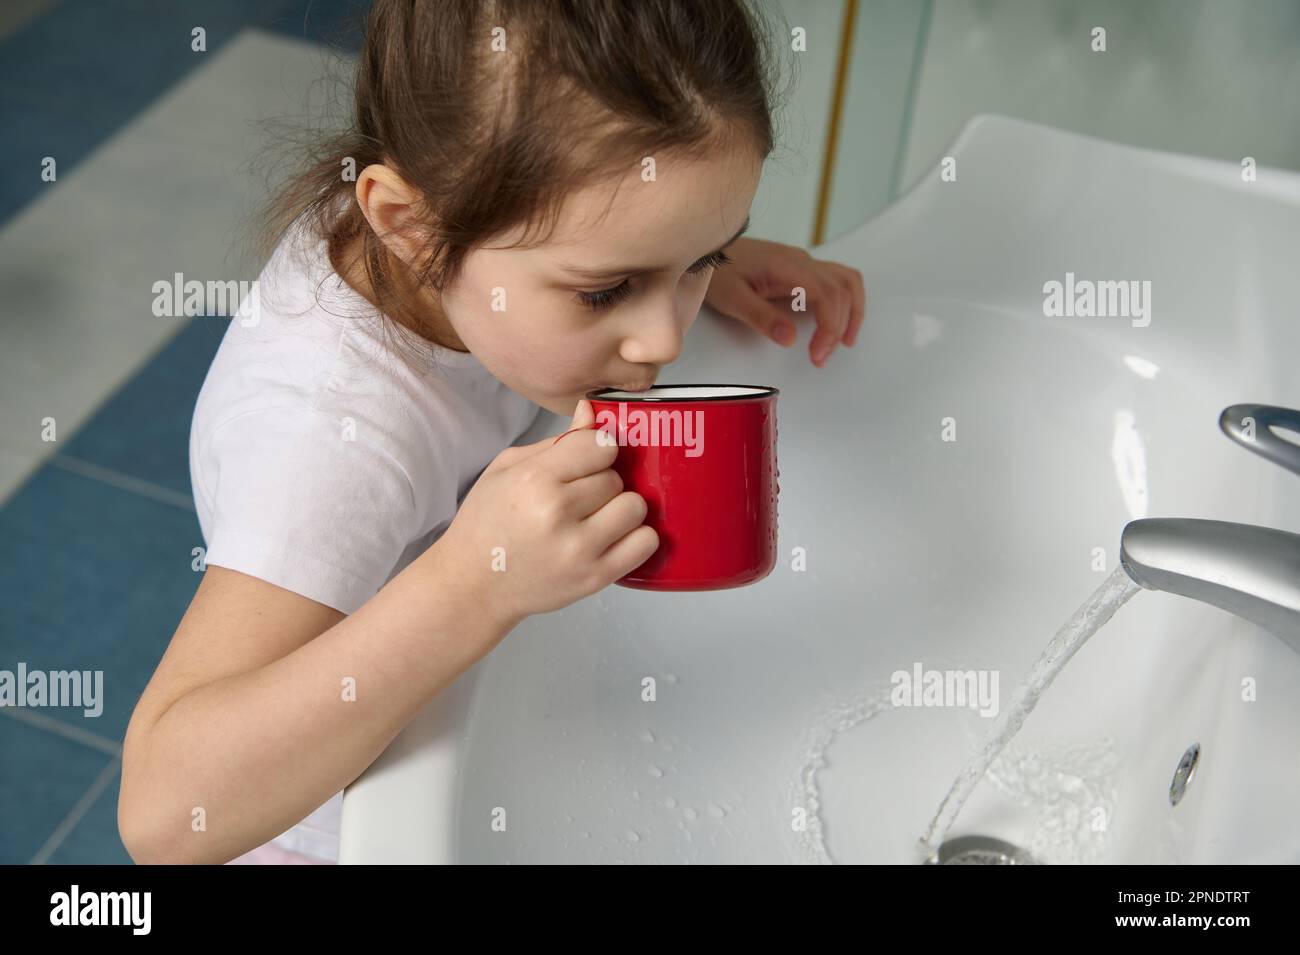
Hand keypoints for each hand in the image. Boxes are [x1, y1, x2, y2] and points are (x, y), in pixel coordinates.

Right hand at [437, 399, 658, 624]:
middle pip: (615, 477)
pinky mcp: (595, 578)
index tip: (582, 463)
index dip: (594, 451)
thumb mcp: (508, 469)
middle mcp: (558, 513)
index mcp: (534, 479)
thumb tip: (593, 410)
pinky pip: (646, 543)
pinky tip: (612, 537)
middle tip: (576, 499)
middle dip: (600, 483)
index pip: (601, 444)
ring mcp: (579, 549)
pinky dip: (636, 537)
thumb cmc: (487, 522)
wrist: (473, 584)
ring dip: (619, 509)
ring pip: (635, 507)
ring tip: (595, 518)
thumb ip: (556, 441)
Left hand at [703, 236, 864, 366]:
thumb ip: (761, 317)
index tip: (817, 354)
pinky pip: (836, 280)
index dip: (830, 327)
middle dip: (838, 327)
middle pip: (842, 290)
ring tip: (843, 342)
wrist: (707, 249)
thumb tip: (790, 338)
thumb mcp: (732, 298)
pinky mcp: (800, 269)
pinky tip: (836, 322)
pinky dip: (844, 302)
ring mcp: (803, 262)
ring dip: (851, 312)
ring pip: (846, 281)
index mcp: (787, 266)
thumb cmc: (717, 270)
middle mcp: (801, 261)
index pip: (828, 295)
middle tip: (821, 357)